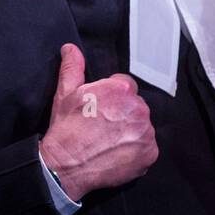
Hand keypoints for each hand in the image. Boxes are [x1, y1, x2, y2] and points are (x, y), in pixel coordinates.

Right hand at [38, 43, 158, 201]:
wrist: (65, 166)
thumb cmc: (66, 129)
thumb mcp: (65, 94)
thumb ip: (73, 67)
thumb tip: (70, 48)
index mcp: (122, 89)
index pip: (127, 86)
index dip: (112, 98)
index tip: (101, 110)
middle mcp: (138, 108)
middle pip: (136, 106)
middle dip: (123, 114)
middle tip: (104, 127)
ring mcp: (146, 131)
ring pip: (142, 126)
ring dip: (131, 132)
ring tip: (109, 142)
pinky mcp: (150, 152)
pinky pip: (147, 147)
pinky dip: (136, 151)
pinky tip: (117, 154)